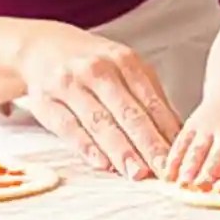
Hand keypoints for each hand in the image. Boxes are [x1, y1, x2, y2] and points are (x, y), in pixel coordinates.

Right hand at [14, 24, 181, 179]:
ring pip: (100, 123)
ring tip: (137, 173)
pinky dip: (88, 148)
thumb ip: (148, 97)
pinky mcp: (46, 102)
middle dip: (148, 145)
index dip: (166, 131)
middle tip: (162, 170)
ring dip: (121, 151)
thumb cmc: (92, 63)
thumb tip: (176, 135)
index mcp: (124, 61)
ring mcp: (70, 85)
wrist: (41, 46)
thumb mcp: (123, 67)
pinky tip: (102, 164)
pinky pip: (69, 128)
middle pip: (128, 113)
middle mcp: (97, 70)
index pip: (151, 100)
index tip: (178, 156)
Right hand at [164, 98, 219, 184]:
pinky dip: (173, 160)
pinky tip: (167, 176)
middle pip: (219, 155)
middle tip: (202, 190)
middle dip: (210, 173)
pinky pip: (181, 144)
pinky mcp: (192, 126)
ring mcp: (209, 127)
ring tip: (181, 185)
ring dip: (188, 168)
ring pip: (197, 149)